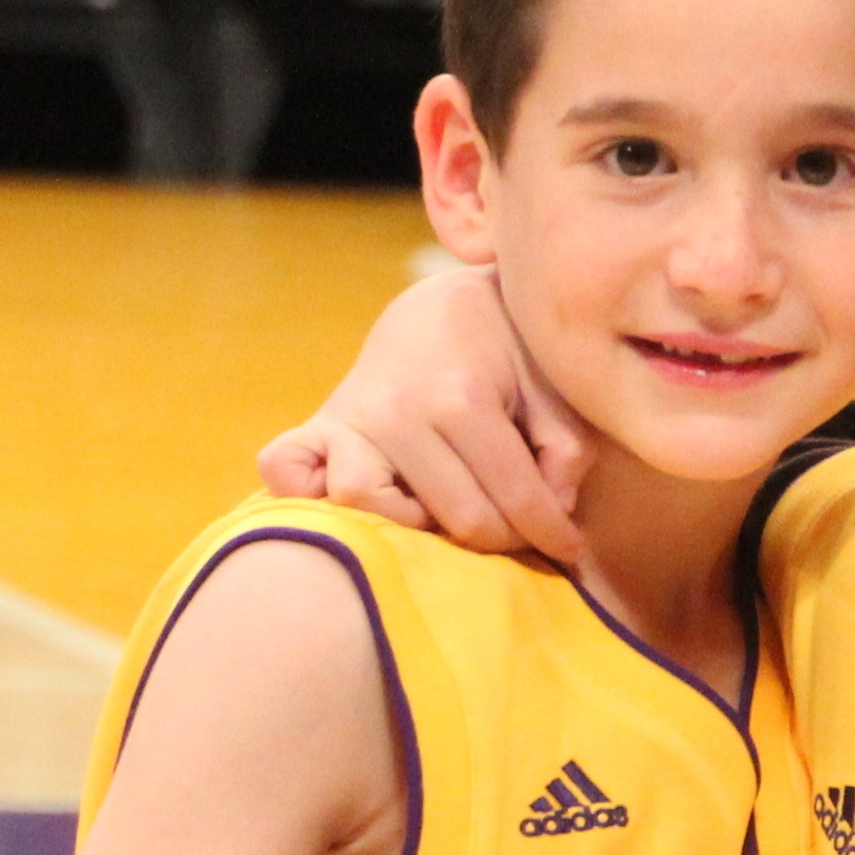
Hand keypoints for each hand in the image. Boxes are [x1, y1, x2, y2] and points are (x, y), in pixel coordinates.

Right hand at [255, 264, 591, 560]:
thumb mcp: (554, 389)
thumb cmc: (508, 351)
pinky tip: (359, 503)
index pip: (515, 499)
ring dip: (411, 526)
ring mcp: (351, 418)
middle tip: (520, 532)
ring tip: (442, 515)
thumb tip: (550, 516)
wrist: (441, 304)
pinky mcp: (318, 424)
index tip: (570, 550)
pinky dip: (306, 494)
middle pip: (456, 520)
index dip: (553, 534)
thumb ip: (565, 454)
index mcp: (462, 398)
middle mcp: (399, 410)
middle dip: (502, 540)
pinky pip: (284, 467)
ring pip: (364, 503)